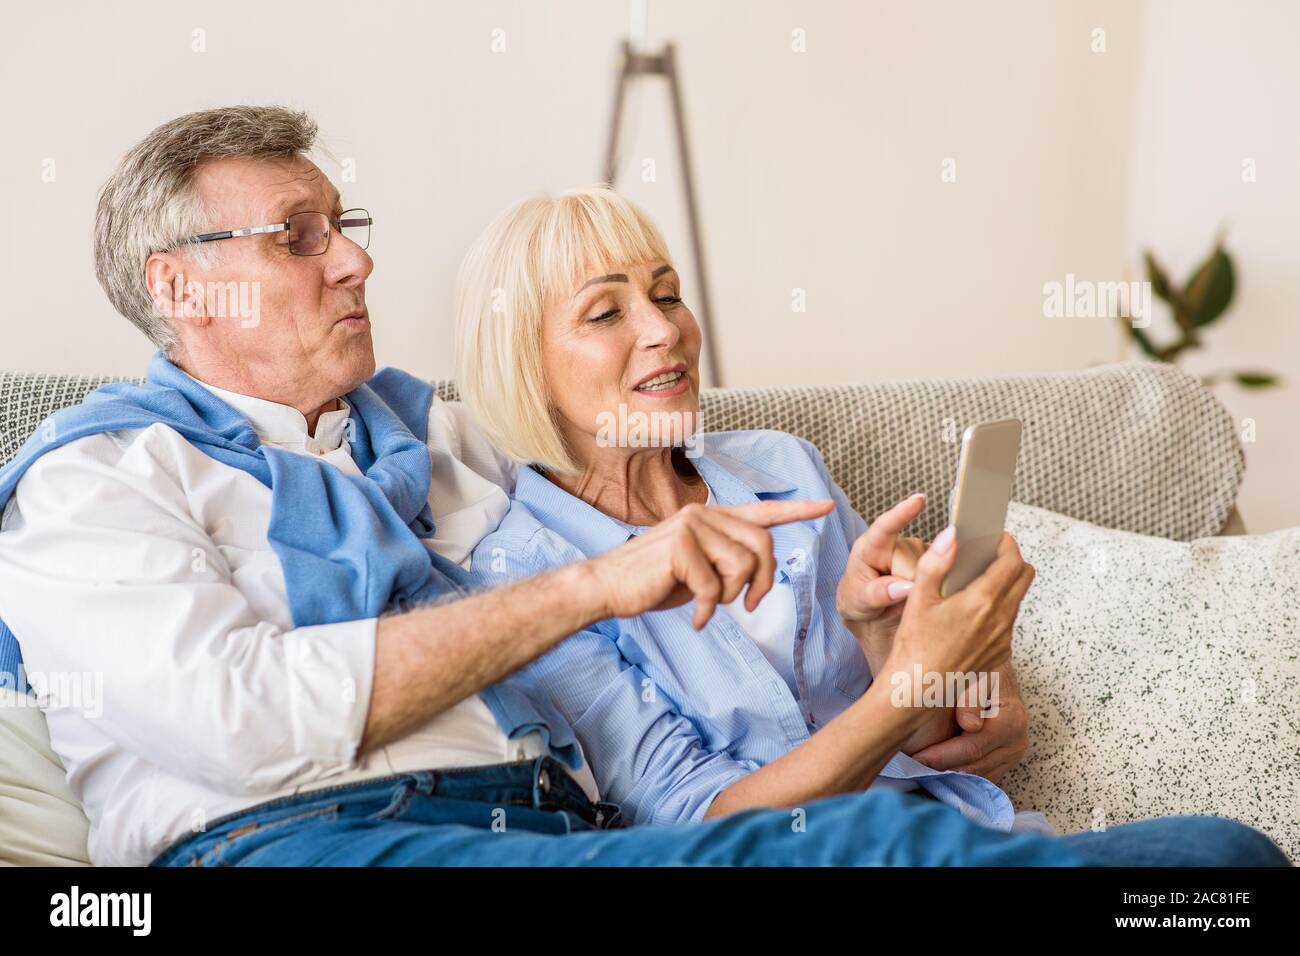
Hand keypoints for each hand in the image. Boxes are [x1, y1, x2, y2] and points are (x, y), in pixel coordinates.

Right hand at [587, 498, 835, 628]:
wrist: (608, 587)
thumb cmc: (654, 582)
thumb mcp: (699, 569)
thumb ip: (727, 560)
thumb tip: (758, 572)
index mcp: (711, 517)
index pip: (762, 511)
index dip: (796, 510)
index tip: (826, 506)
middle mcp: (703, 513)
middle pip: (762, 546)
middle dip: (762, 582)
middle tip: (747, 606)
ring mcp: (691, 526)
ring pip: (741, 568)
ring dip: (730, 597)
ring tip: (708, 605)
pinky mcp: (680, 546)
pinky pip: (714, 589)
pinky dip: (708, 612)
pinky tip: (696, 619)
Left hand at [836, 493, 928, 672]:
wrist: (870, 614)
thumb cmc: (858, 601)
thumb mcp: (859, 601)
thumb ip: (878, 594)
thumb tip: (905, 587)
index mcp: (871, 547)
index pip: (886, 527)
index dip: (902, 513)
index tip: (919, 500)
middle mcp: (896, 546)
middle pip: (917, 559)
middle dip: (910, 581)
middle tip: (894, 597)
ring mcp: (916, 554)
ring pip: (933, 567)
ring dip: (923, 585)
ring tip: (905, 598)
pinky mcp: (934, 563)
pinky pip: (945, 570)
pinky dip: (940, 583)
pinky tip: (928, 592)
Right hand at [880, 528, 1034, 745]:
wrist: (915, 693)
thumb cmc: (913, 648)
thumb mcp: (918, 598)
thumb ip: (936, 562)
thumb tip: (952, 535)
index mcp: (982, 602)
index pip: (1013, 561)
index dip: (1007, 544)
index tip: (995, 538)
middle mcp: (1000, 621)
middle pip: (1024, 577)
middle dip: (1011, 561)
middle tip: (988, 556)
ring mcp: (1003, 640)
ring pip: (1017, 600)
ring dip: (1005, 586)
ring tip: (975, 583)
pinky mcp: (999, 655)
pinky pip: (1008, 624)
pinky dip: (997, 610)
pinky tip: (969, 614)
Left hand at [910, 664, 1029, 782]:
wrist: (995, 671)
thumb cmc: (981, 670)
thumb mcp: (978, 673)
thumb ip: (973, 697)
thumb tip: (970, 725)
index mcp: (1011, 721)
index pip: (973, 747)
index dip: (942, 755)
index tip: (915, 758)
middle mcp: (1016, 742)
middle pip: (974, 767)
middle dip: (941, 769)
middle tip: (910, 770)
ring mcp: (1012, 754)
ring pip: (976, 776)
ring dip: (948, 777)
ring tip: (919, 774)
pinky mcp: (1005, 760)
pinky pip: (980, 776)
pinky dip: (958, 776)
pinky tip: (935, 771)